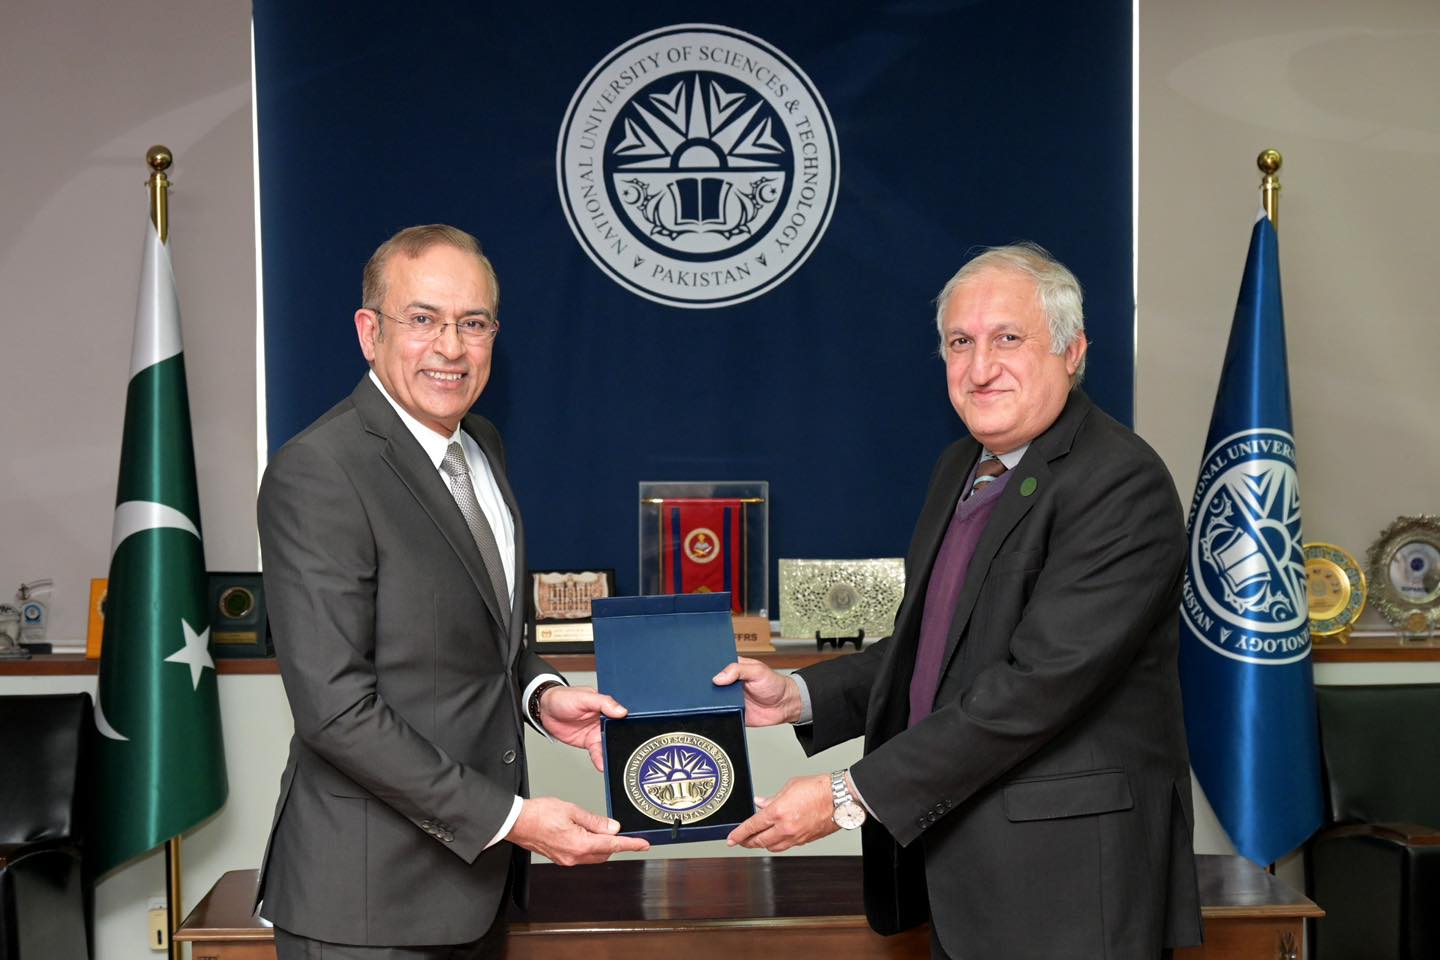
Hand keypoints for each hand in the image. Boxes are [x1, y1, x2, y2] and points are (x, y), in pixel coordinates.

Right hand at [507, 796, 649, 865]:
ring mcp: (566, 859)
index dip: (631, 844)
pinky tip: (586, 833)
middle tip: (621, 830)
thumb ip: (595, 821)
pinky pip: (582, 854)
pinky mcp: (560, 858)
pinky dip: (589, 845)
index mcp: (580, 844)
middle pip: (604, 852)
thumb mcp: (572, 810)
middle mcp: (574, 856)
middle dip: (615, 843)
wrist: (516, 822)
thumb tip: (613, 827)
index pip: (613, 845)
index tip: (644, 844)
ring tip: (600, 828)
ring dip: (601, 844)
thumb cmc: (539, 814)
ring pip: (593, 855)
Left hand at [539, 685, 626, 770]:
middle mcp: (604, 720)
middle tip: (625, 751)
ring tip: (613, 760)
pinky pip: (597, 752)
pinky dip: (600, 759)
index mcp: (607, 706)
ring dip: (611, 753)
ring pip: (608, 745)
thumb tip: (621, 711)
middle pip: (618, 733)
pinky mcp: (589, 742)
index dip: (628, 724)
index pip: (622, 716)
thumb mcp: (584, 697)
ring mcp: (597, 732)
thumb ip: (603, 703)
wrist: (545, 710)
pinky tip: (602, 764)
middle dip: (622, 742)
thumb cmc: (564, 698)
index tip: (632, 733)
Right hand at [711, 657, 802, 726]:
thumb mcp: (758, 670)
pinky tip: (716, 710)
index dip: (709, 668)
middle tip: (704, 687)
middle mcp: (729, 683)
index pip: (716, 666)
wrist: (784, 706)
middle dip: (707, 686)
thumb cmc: (774, 684)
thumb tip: (718, 677)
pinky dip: (717, 713)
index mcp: (734, 669)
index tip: (701, 670)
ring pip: (713, 700)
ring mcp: (729, 698)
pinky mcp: (732, 712)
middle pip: (711, 684)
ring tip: (709, 698)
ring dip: (710, 700)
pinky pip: (720, 713)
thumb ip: (738, 670)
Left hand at [725, 773, 836, 851]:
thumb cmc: (818, 789)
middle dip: (747, 842)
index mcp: (778, 812)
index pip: (752, 827)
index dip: (738, 834)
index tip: (731, 838)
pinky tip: (776, 838)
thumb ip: (772, 798)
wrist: (840, 798)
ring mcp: (796, 836)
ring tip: (757, 840)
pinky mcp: (805, 841)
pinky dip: (778, 843)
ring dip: (762, 845)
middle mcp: (785, 828)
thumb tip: (760, 803)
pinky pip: (786, 846)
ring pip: (773, 848)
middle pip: (759, 841)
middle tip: (741, 841)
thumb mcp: (789, 787)